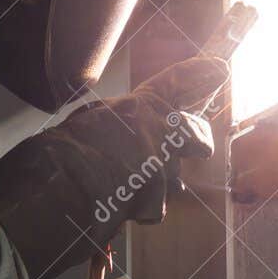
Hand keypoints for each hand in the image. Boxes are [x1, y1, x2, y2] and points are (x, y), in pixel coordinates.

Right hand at [0, 56, 228, 278]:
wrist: (57, 184)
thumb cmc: (65, 150)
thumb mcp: (91, 120)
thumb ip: (121, 122)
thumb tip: (129, 137)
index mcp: (140, 106)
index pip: (176, 83)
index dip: (199, 74)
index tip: (220, 69)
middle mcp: (159, 132)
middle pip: (195, 136)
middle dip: (191, 144)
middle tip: (170, 153)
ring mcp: (162, 167)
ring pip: (170, 177)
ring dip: (152, 184)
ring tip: (118, 186)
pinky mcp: (157, 199)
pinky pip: (153, 207)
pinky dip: (136, 209)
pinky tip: (114, 206)